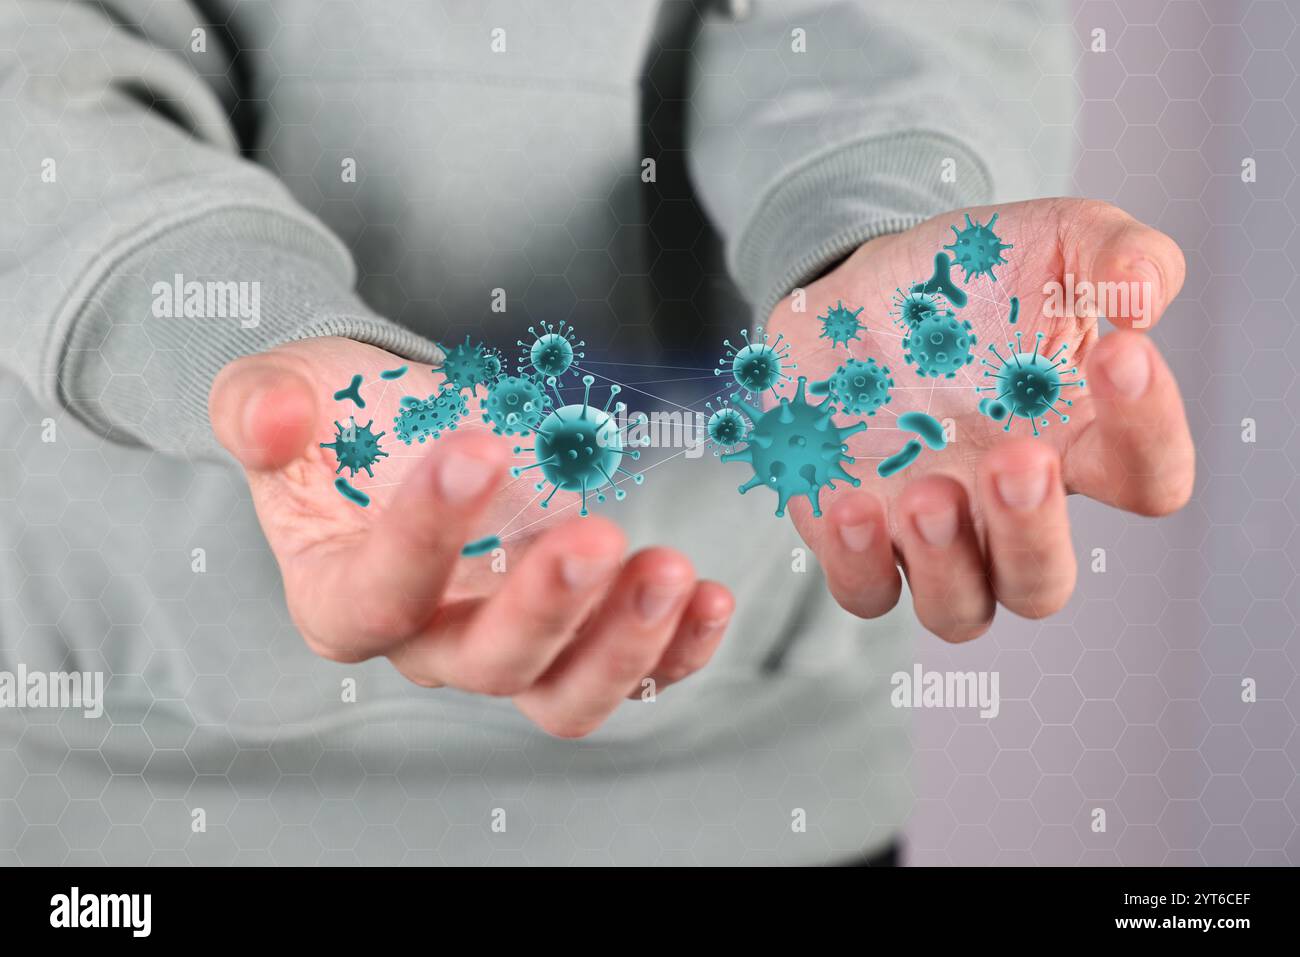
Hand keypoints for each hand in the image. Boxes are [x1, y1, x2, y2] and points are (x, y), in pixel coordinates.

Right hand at [208, 337, 733, 736]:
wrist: (398, 431)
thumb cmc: (338, 422)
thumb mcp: (281, 390)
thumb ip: (260, 404)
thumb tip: (271, 420)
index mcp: (343, 595)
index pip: (378, 596)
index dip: (424, 536)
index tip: (471, 452)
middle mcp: (428, 641)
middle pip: (486, 665)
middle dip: (545, 606)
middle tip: (591, 533)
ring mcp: (508, 644)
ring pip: (563, 693)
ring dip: (624, 643)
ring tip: (669, 572)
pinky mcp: (574, 633)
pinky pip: (630, 671)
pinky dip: (675, 648)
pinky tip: (708, 599)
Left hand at [765, 198, 1192, 640]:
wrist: (859, 283)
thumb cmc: (974, 277)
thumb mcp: (1056, 239)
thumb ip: (1118, 255)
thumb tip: (1145, 297)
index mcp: (1079, 443)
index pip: (1149, 479)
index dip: (1150, 431)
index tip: (1118, 353)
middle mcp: (1008, 509)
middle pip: (1043, 583)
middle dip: (1033, 534)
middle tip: (1015, 458)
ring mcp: (930, 532)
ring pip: (959, 610)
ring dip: (947, 566)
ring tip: (928, 494)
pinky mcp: (855, 533)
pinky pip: (865, 590)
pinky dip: (859, 564)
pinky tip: (852, 503)